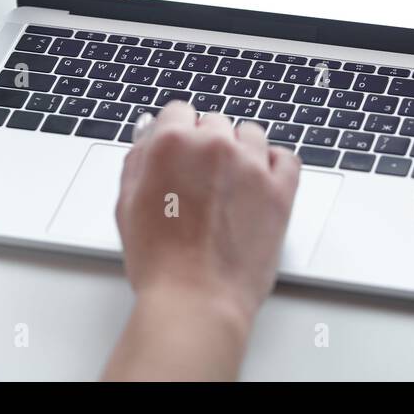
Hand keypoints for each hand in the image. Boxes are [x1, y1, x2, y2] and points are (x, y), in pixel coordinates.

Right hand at [104, 102, 299, 379]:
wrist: (195, 301)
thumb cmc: (159, 262)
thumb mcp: (127, 203)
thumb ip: (138, 159)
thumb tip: (148, 133)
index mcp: (171, 142)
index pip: (178, 111)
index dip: (177, 134)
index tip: (181, 152)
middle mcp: (213, 145)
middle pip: (214, 123)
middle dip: (206, 146)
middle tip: (200, 182)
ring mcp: (251, 165)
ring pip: (250, 134)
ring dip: (240, 151)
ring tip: (230, 186)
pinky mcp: (280, 190)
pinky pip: (285, 158)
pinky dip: (274, 166)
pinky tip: (260, 183)